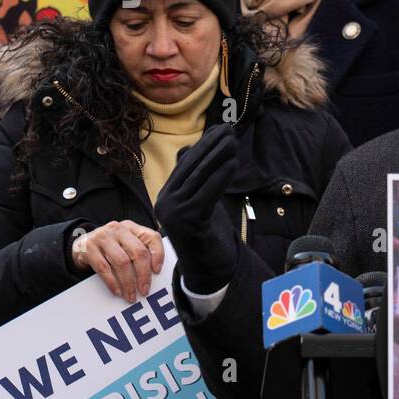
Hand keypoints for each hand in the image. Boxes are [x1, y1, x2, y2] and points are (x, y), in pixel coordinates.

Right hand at [71, 220, 164, 302]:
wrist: (80, 246)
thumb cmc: (109, 248)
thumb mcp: (125, 244)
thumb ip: (139, 252)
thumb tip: (154, 274)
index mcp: (131, 227)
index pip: (152, 237)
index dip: (158, 255)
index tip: (158, 272)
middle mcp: (118, 229)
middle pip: (138, 252)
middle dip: (143, 275)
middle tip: (144, 290)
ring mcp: (102, 237)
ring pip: (122, 262)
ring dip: (128, 282)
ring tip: (131, 295)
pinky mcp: (89, 247)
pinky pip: (104, 268)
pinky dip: (112, 282)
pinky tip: (117, 291)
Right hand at [154, 124, 239, 293]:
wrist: (207, 269)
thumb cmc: (207, 232)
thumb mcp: (199, 201)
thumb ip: (195, 178)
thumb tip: (191, 147)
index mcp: (166, 196)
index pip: (185, 164)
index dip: (203, 145)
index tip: (220, 129)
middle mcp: (165, 203)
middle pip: (191, 168)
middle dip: (211, 146)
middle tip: (229, 130)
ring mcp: (174, 214)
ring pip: (199, 178)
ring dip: (218, 157)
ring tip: (233, 142)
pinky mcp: (188, 223)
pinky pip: (207, 194)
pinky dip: (221, 177)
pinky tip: (233, 164)